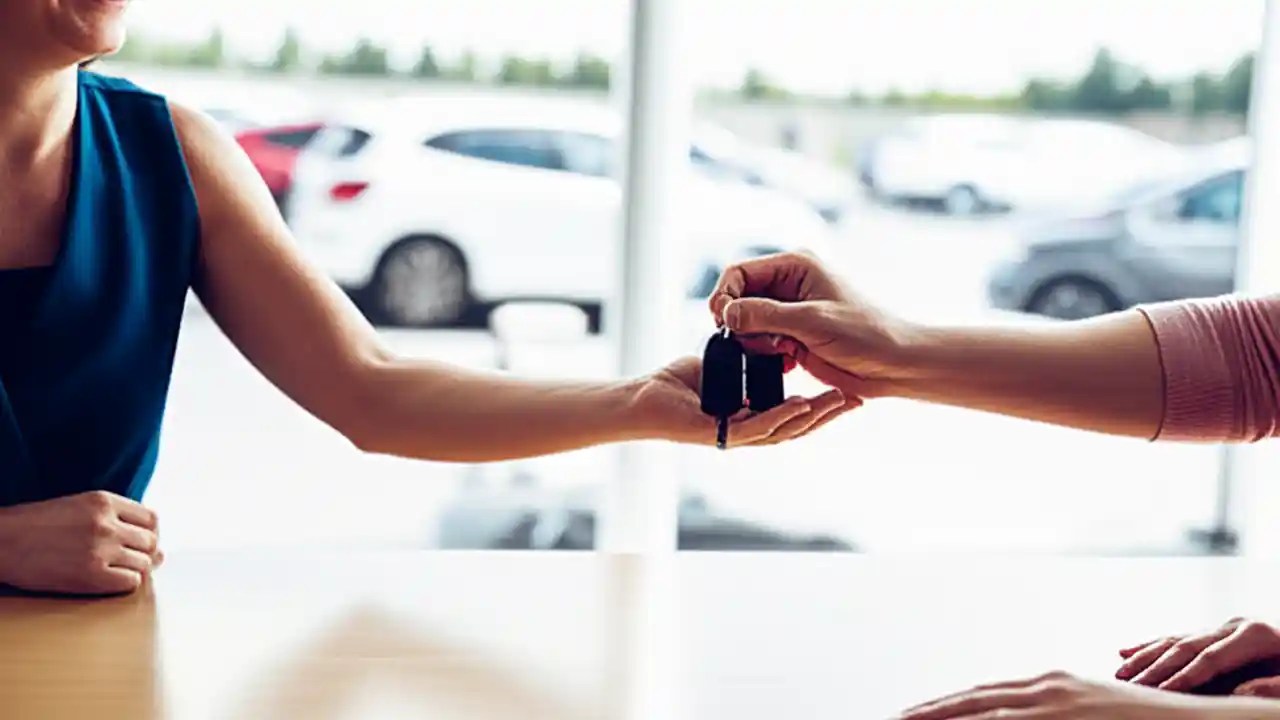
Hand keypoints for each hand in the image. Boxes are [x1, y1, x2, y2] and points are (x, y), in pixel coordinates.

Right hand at [0, 491, 162, 594]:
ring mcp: (100, 549)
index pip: (151, 519)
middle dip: (145, 553)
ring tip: (115, 571)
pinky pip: (130, 582)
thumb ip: (114, 517)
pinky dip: (125, 584)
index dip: (149, 534)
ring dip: (135, 570)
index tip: (140, 543)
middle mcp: (107, 523)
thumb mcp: (78, 506)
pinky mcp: (91, 575)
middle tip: (129, 561)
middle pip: (150, 542)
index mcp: (104, 501)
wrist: (1, 542)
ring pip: (143, 564)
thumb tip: (158, 548)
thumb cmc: (36, 526)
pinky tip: (109, 581)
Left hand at [635, 356, 855, 446]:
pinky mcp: (716, 434)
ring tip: (838, 402)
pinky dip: (778, 416)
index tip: (850, 387)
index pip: (796, 415)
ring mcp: (733, 435)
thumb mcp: (722, 364)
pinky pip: (753, 427)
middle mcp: (747, 431)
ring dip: (812, 416)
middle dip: (829, 413)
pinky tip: (799, 405)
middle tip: (859, 397)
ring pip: (781, 430)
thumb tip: (768, 343)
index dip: (823, 405)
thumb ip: (746, 360)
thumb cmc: (677, 384)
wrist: (642, 398)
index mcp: (751, 416)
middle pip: (797, 427)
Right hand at [708, 252, 916, 398]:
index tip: (724, 321)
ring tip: (777, 351)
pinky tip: (784, 362)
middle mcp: (788, 285)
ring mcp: (789, 312)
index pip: (740, 272)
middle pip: (739, 297)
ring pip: (746, 323)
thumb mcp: (813, 322)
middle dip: (739, 322)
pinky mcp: (792, 336)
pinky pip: (760, 342)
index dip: (725, 295)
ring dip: (752, 341)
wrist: (893, 365)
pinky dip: (763, 353)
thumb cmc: (865, 334)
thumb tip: (727, 313)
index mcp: (795, 266)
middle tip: (751, 341)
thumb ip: (766, 315)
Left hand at [898, 670, 1243, 719]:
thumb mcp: (1085, 709)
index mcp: (1046, 683)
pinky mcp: (1068, 718)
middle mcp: (1045, 688)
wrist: (1190, 718)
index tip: (912, 714)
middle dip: (931, 713)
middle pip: (972, 701)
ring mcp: (1056, 704)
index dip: (945, 705)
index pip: (981, 695)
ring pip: (986, 715)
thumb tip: (1010, 718)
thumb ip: (1048, 712)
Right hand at [1116, 618, 1279, 691]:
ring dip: (1144, 658)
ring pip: (1175, 640)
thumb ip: (1272, 686)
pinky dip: (1150, 646)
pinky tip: (1124, 651)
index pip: (1209, 659)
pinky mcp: (1218, 635)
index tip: (1160, 694)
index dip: (1184, 677)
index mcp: (1254, 634)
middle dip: (1154, 668)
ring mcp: (1224, 628)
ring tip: (1119, 674)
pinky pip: (1178, 639)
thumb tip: (1237, 693)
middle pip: (1185, 647)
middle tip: (1127, 686)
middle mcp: (1234, 625)